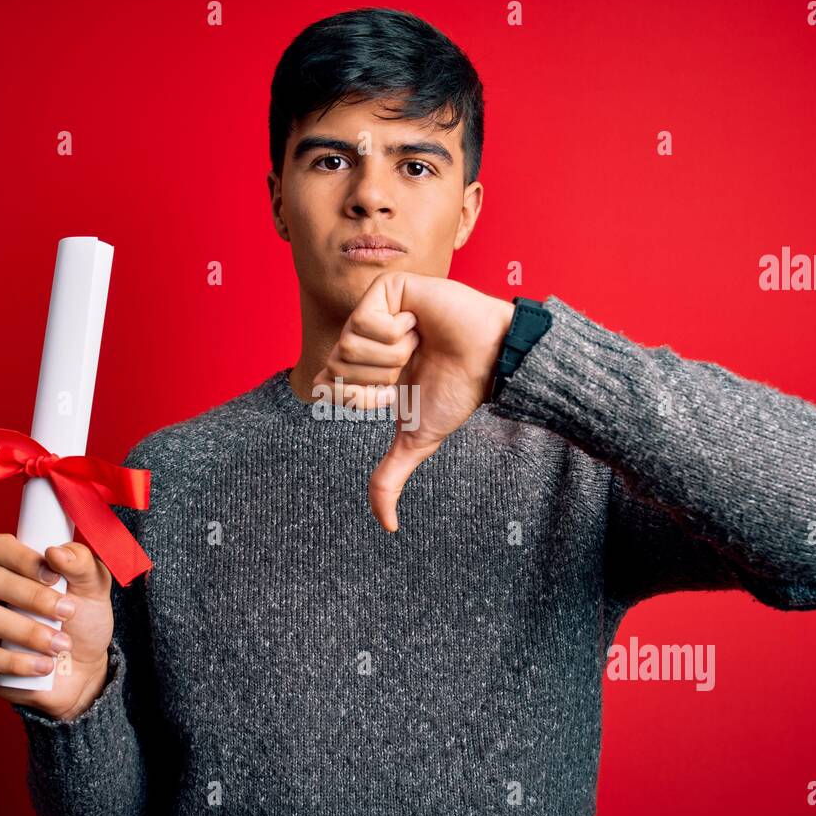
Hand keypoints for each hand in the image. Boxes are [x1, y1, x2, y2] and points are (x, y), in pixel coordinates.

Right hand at [0, 533, 114, 721]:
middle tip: (67, 612)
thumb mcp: (94, 590)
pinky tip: (44, 665)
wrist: (84, 671)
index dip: (22, 557)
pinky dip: (19, 662)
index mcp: (11, 567)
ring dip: (29, 632)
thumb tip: (56, 552)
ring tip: (61, 645)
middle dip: (33, 597)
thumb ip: (83, 564)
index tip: (54, 576)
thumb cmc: (83, 623)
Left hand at [313, 271, 513, 532]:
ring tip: (419, 343)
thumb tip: (387, 527)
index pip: (327, 390)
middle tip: (411, 365)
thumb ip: (390, 478)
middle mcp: (360, 340)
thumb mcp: (416, 439)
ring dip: (392, 353)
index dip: (362, 398)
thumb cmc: (457, 392)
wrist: (489, 360)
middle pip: (334, 367)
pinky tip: (420, 323)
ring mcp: (371, 312)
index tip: (395, 391)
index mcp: (360, 371)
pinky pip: (366, 319)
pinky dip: (398, 331)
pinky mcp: (386, 289)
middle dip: (377, 377)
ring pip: (349, 344)